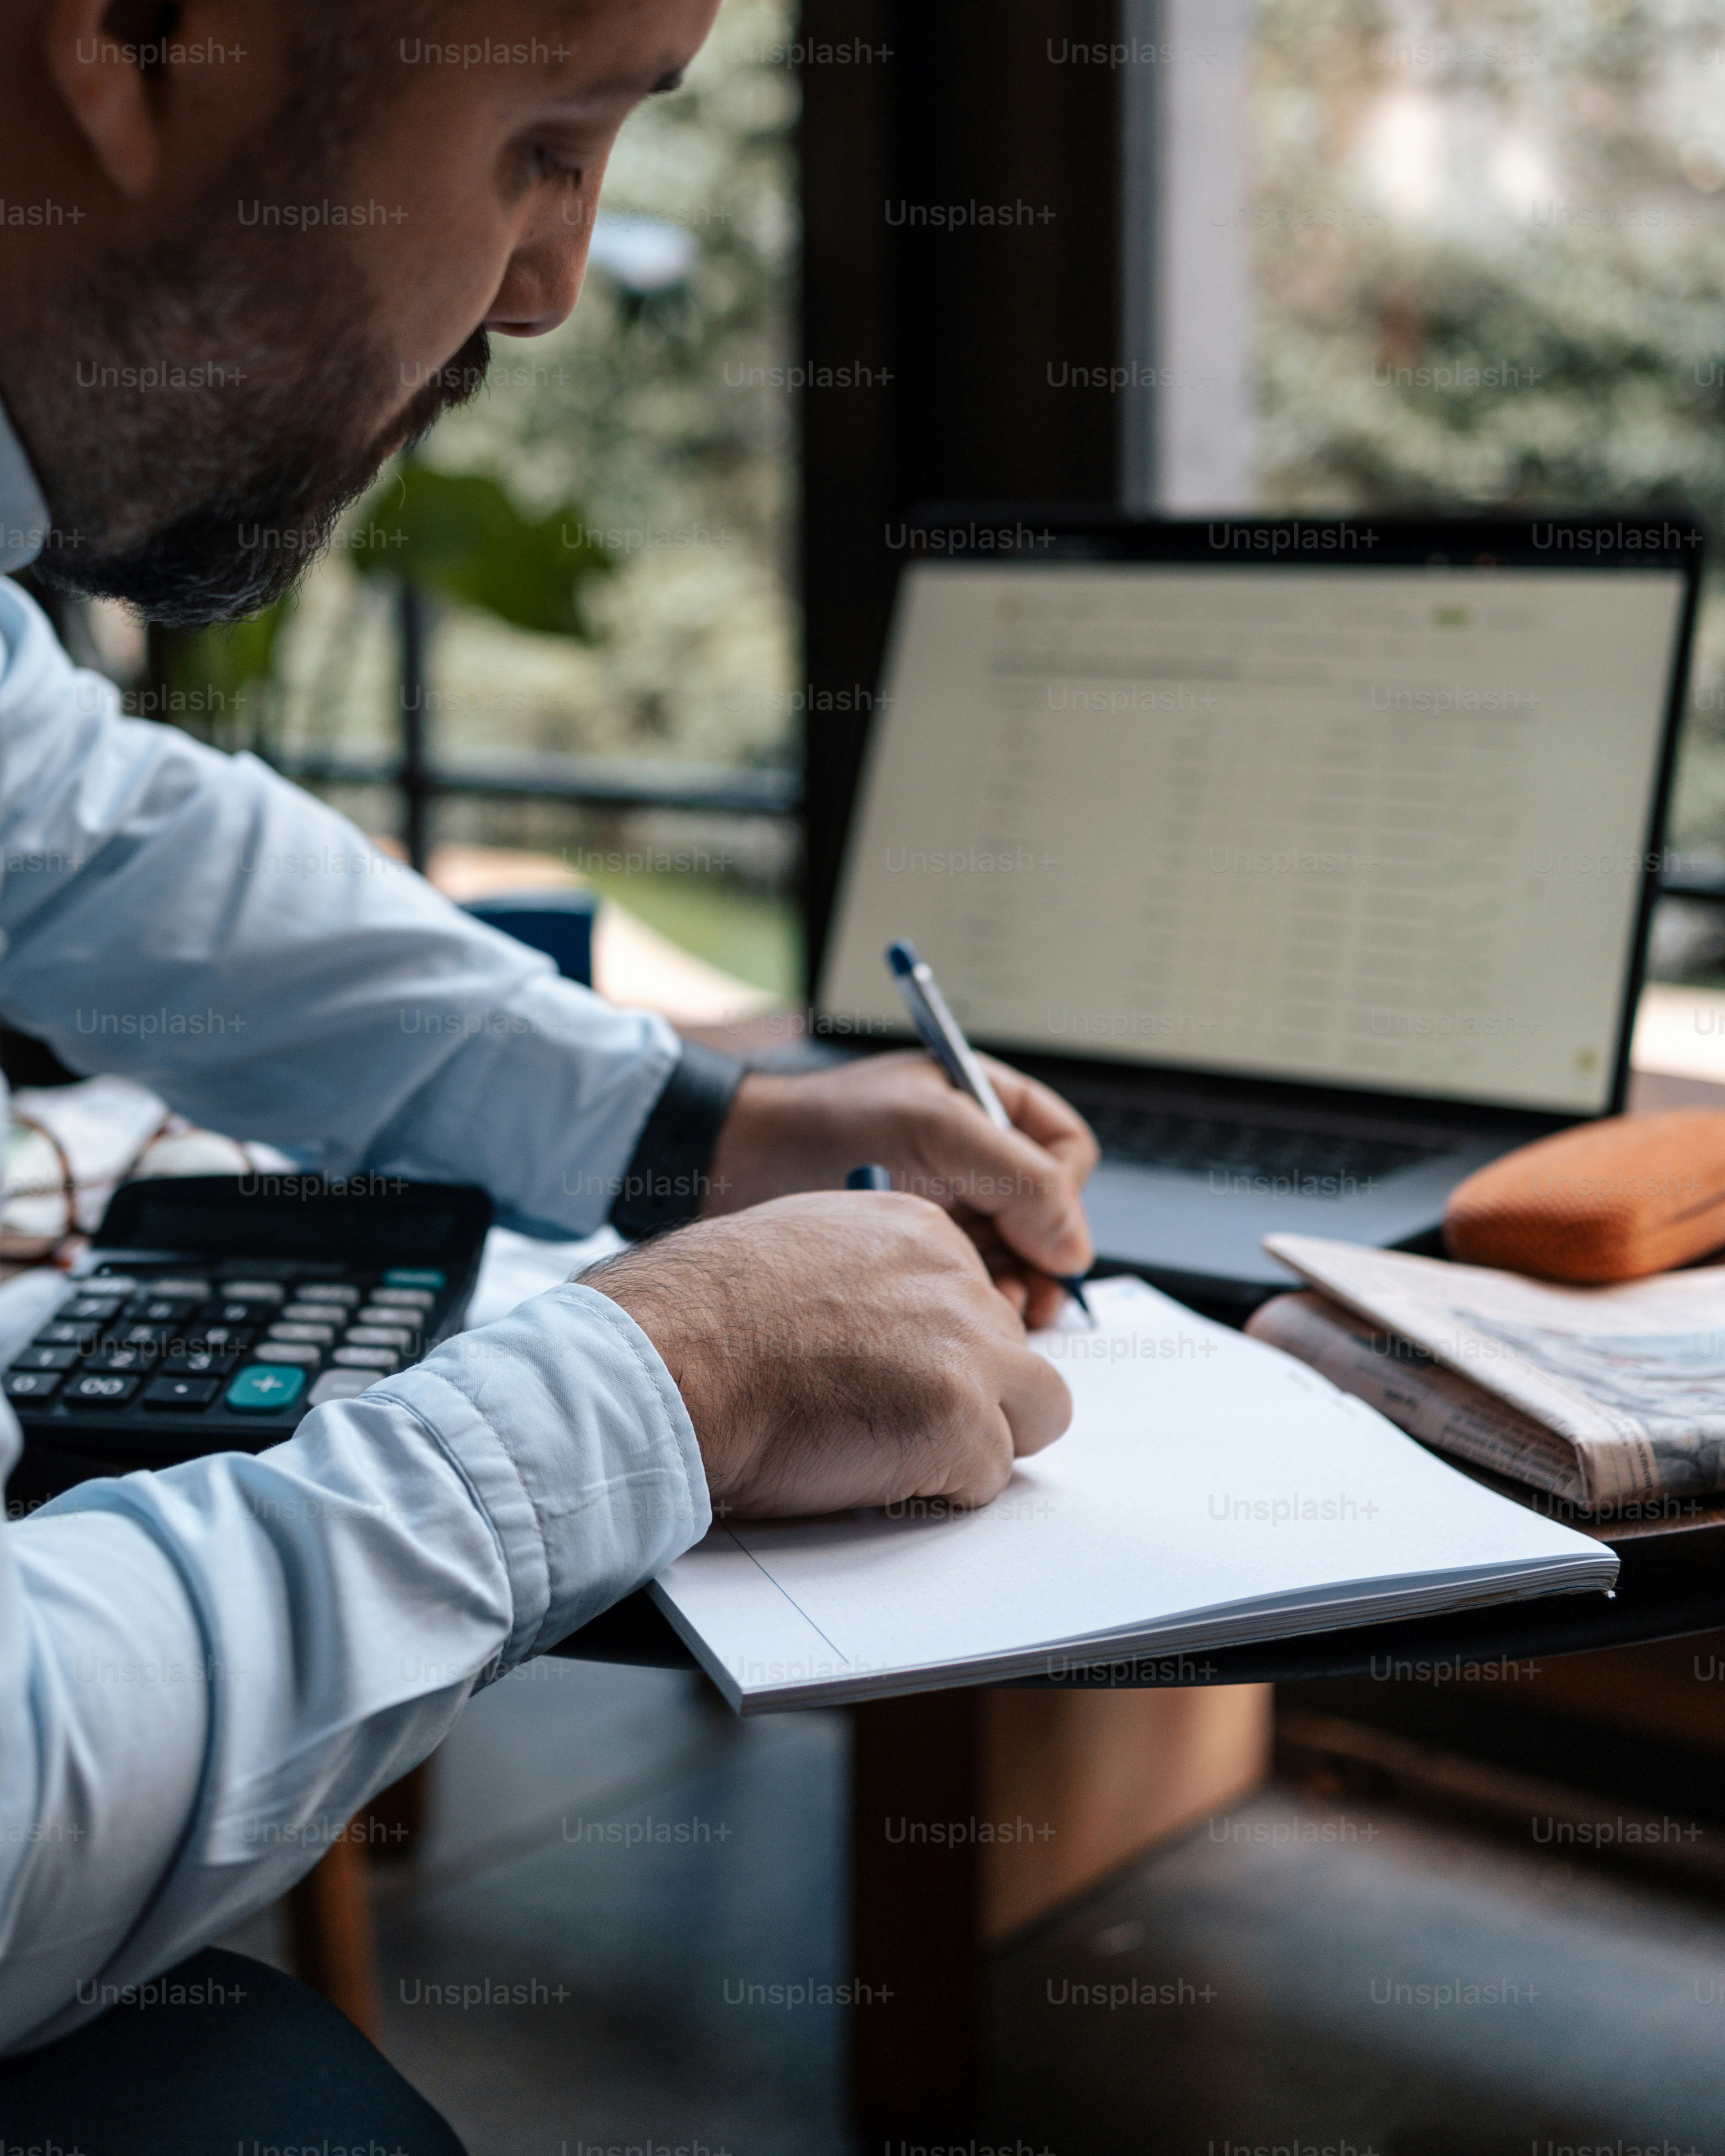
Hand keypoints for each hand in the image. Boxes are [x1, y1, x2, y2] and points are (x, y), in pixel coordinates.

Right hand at [584, 1191, 1071, 1517]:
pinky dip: (938, 1492)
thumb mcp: (797, 1254)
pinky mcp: (961, 1418)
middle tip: (893, 1422)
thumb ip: (866, 1277)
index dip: (942, 1351)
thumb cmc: (697, 1319)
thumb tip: (885, 1320)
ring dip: (972, 1444)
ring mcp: (967, 1346)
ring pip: (1034, 1414)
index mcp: (916, 1229)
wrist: (667, 1361)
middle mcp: (956, 1276)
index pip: (979, 1299)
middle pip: (1018, 1354)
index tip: (898, 1375)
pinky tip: (867, 1473)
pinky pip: (989, 1478)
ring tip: (885, 1450)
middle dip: (971, 1397)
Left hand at [704, 1052, 1099, 1328]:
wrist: (737, 1164)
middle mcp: (974, 1152)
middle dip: (1040, 1257)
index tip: (1046, 1243)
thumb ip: (1019, 1178)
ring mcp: (946, 1199)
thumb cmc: (829, 1128)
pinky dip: (972, 1300)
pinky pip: (970, 1277)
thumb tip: (1073, 1248)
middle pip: (1045, 1212)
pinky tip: (957, 1318)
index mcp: (986, 1102)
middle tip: (1028, 1305)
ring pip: (1013, 1252)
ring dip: (1011, 1285)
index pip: (1066, 1151)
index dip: (1065, 1197)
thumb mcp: (937, 1132)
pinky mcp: (915, 1244)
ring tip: (994, 1314)